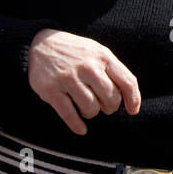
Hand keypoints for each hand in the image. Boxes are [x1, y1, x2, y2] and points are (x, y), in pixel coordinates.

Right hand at [27, 29, 141, 135]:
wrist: (39, 44)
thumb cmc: (76, 54)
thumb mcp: (98, 53)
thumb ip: (114, 71)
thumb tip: (131, 101)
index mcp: (103, 57)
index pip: (127, 82)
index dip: (133, 99)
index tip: (132, 110)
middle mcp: (87, 67)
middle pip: (111, 99)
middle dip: (109, 107)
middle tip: (102, 105)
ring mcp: (68, 78)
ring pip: (91, 108)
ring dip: (91, 113)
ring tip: (87, 108)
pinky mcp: (51, 90)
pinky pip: (69, 114)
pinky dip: (77, 125)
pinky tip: (81, 129)